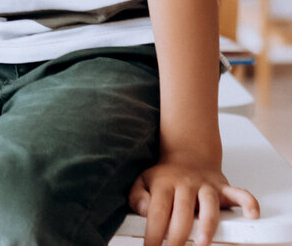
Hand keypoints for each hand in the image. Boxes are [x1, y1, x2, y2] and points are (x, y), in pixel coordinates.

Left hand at [130, 158, 258, 245]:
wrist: (188, 153)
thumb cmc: (165, 176)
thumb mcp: (143, 181)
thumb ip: (138, 198)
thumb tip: (145, 211)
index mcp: (163, 184)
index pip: (157, 212)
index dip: (153, 233)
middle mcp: (185, 184)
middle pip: (182, 212)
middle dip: (178, 236)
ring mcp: (206, 185)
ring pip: (209, 205)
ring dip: (207, 225)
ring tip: (202, 243)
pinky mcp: (224, 187)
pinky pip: (239, 193)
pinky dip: (248, 203)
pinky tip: (251, 215)